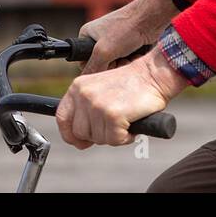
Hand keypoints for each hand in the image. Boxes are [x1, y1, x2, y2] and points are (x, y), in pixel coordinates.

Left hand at [54, 45, 187, 148]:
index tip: (81, 142)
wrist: (154, 74)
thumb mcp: (99, 88)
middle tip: (114, 124)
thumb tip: (79, 137)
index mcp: (78, 87)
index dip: (70, 135)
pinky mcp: (113, 115)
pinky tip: (132, 122)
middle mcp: (84, 95)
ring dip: (114, 135)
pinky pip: (115, 140)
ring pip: (99, 139)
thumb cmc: (131, 84)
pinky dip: (126, 137)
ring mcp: (97, 105)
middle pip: (80, 133)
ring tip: (125, 118)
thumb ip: (86, 107)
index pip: (62, 118)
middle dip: (98, 135)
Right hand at [77, 0, 182, 74]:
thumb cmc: (126, 29)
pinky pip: (126, 59)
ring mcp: (114, 41)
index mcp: (87, 35)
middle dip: (113, 66)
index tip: (107, 64)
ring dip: (123, 64)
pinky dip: (131, 60)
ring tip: (130, 56)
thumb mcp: (104, 51)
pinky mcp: (128, 44)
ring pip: (115, 64)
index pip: (84, 62)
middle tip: (121, 61)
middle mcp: (99, 38)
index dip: (96, 67)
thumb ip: (93, 68)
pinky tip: (137, 54)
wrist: (151, 17)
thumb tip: (87, 81)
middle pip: (101, 65)